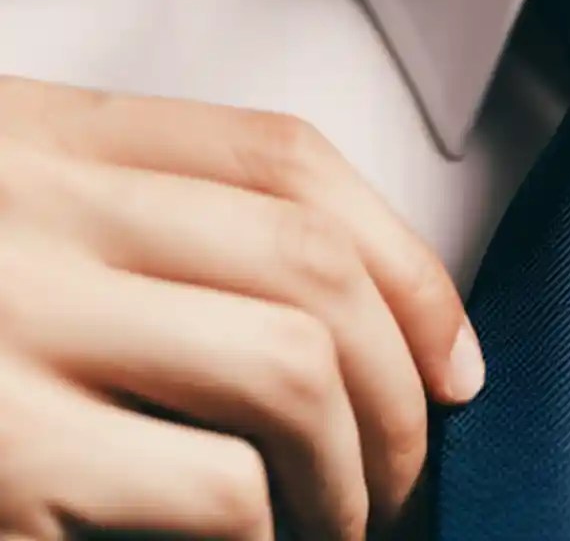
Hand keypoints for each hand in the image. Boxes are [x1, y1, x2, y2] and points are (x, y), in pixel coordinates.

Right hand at [0, 77, 481, 538]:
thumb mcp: (30, 233)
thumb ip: (151, 232)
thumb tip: (359, 320)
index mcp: (46, 141)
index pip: (283, 157)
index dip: (407, 264)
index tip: (453, 357)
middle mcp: (28, 210)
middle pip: (310, 261)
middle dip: (399, 389)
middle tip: (404, 468)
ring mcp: (10, 325)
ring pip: (291, 370)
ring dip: (351, 473)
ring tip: (340, 521)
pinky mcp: (8, 466)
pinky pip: (225, 492)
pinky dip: (275, 534)